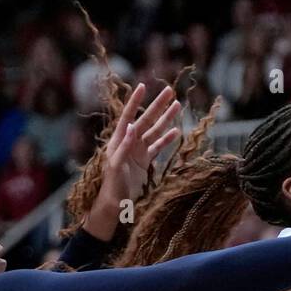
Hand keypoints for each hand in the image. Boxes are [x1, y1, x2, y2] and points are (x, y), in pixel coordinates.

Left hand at [92, 82, 181, 223]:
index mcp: (119, 140)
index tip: (144, 86)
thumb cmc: (112, 185)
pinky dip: (167, 139)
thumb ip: (124, 145)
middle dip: (158, 105)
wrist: (116, 203)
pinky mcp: (145, 161)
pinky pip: (158, 147)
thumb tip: (132, 125)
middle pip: (146, 119)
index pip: (128, 116)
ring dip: (166, 119)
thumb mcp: (116, 164)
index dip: (135, 101)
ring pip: (155, 131)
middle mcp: (130, 142)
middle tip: (170, 91)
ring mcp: (139, 151)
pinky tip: (176, 130)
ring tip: (178, 105)